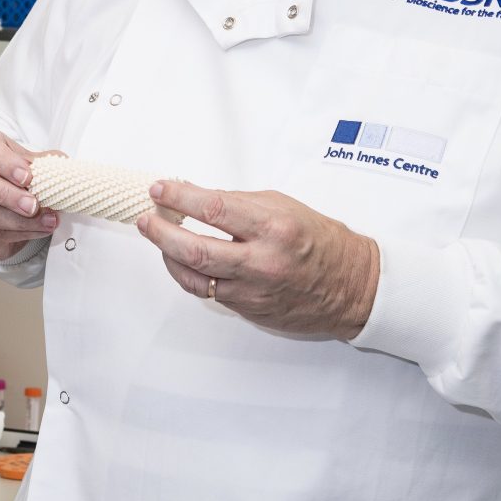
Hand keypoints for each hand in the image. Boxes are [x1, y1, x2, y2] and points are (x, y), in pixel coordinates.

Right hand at [0, 129, 61, 260]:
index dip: (4, 163)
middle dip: (7, 195)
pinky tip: (38, 230)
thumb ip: (41, 163)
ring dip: (18, 221)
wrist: (1, 197)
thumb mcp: (26, 160)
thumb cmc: (11, 172)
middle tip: (33, 204)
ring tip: (46, 220)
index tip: (28, 176)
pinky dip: (19, 234)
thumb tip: (62, 170)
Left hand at [137, 180, 379, 340]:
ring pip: (195, 278)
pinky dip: (190, 275)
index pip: (213, 208)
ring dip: (168, 256)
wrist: (353, 287)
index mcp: (273, 227)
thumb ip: (239, 203)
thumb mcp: (283, 206)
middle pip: (195, 250)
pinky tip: (181, 260)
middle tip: (146, 219)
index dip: (179, 197)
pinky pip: (209, 293)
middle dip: (161, 232)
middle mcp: (262, 262)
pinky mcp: (250, 311)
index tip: (160, 189)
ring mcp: (254, 291)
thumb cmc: (320, 240)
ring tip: (158, 238)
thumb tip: (197, 197)